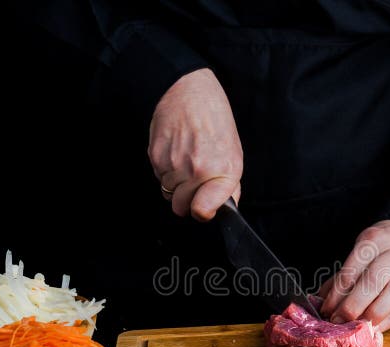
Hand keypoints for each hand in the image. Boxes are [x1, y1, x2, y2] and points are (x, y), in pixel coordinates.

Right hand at [148, 68, 242, 220]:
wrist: (188, 91)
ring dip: (175, 184)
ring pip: (168, 193)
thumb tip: (226, 206)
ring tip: (185, 161)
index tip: (203, 207)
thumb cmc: (214, 120)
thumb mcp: (233, 152)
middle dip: (186, 199)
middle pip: (181, 207)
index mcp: (222, 170)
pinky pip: (159, 178)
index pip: (202, 210)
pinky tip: (175, 153)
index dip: (202, 212)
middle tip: (194, 181)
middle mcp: (197, 169)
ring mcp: (174, 164)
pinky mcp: (156, 157)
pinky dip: (165, 171)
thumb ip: (230, 184)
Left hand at [318, 220, 389, 331]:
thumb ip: (344, 275)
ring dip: (371, 315)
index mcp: (377, 238)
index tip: (327, 310)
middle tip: (339, 321)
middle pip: (373, 282)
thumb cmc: (385, 248)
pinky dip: (389, 320)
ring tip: (357, 326)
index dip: (338, 294)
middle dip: (353, 306)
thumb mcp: (363, 251)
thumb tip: (322, 301)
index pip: (353, 270)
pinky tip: (376, 327)